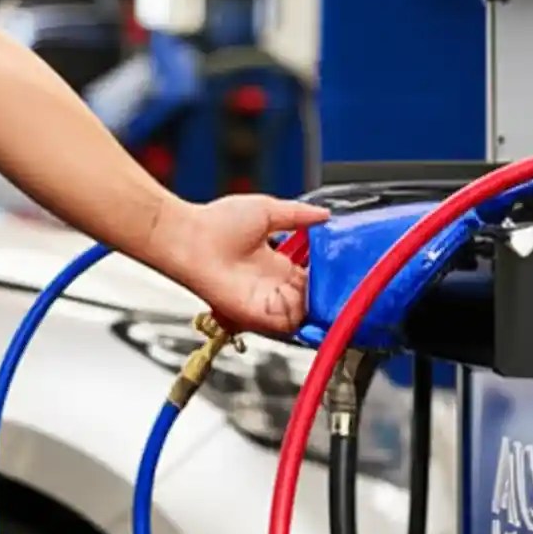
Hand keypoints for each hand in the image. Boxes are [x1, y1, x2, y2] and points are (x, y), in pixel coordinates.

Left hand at [157, 195, 329, 335]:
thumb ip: (298, 215)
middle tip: (344, 283)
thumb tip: (325, 214)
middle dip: (327, 293)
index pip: (311, 277)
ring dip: (316, 304)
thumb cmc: (215, 223)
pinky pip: (285, 323)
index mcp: (276, 264)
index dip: (326, 275)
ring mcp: (264, 300)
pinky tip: (307, 295)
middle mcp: (272, 284)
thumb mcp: (268, 211)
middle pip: (310, 298)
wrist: (188, 237)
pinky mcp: (255, 313)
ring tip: (329, 290)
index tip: (343, 267)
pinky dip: (299, 314)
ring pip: (302, 314)